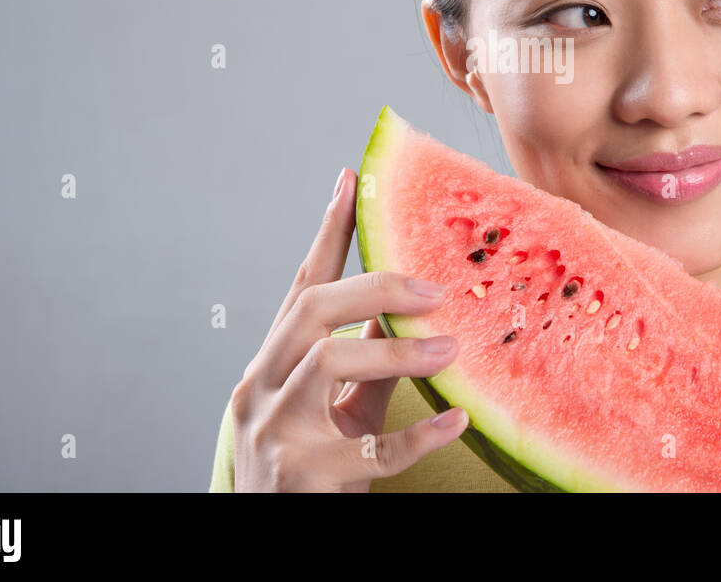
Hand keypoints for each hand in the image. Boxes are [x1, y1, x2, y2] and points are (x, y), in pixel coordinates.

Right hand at [231, 167, 470, 490]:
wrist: (270, 543)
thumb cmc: (309, 471)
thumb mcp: (335, 406)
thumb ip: (363, 358)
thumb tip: (399, 302)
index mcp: (271, 365)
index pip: (301, 286)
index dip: (328, 232)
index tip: (350, 178)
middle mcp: (262, 389)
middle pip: (311, 310)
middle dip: (374, 286)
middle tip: (433, 288)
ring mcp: (275, 432)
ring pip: (330, 364)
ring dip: (398, 352)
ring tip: (450, 350)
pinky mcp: (302, 476)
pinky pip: (369, 448)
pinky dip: (418, 434)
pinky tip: (458, 420)